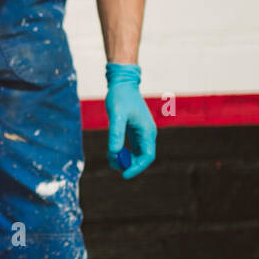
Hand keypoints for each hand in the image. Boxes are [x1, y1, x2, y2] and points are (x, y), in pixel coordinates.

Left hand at [105, 63, 155, 178]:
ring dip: (125, 159)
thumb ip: (116, 133)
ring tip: (110, 156)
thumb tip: (115, 152)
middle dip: (129, 164)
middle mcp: (147, 134)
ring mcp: (142, 133)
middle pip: (142, 158)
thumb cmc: (120, 97)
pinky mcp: (135, 131)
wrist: (122, 84)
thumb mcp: (117, 115)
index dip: (137, 167)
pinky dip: (123, 153)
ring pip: (137, 154)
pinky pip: (132, 148)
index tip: (124, 174)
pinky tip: (112, 151)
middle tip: (112, 162)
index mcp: (147, 131)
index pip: (147, 156)